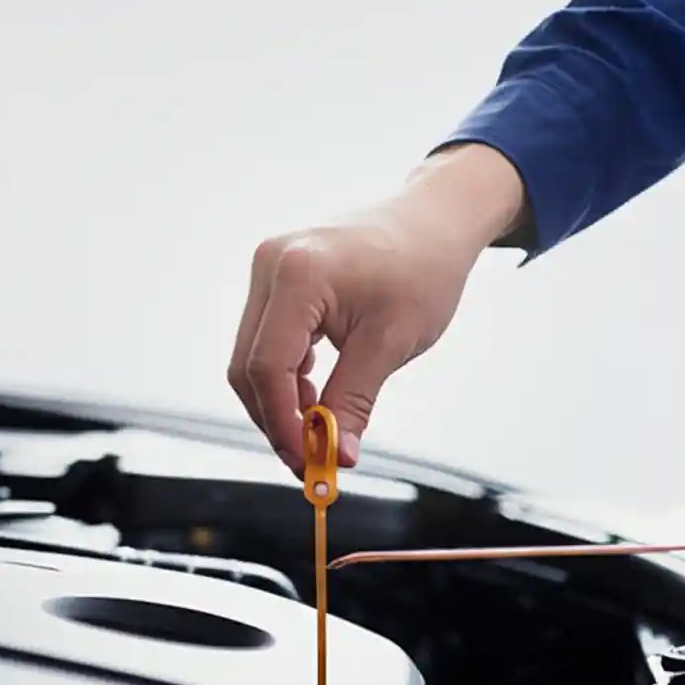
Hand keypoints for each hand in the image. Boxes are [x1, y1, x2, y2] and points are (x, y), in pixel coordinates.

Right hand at [228, 144, 525, 475]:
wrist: (435, 221)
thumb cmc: (424, 269)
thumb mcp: (392, 342)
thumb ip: (354, 401)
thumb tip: (335, 456)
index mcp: (298, 275)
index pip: (267, 368)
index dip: (282, 424)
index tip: (308, 463)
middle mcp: (270, 265)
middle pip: (249, 367)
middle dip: (277, 420)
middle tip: (312, 460)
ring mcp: (269, 268)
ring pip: (253, 357)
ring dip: (281, 402)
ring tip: (323, 429)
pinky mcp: (278, 277)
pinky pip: (266, 339)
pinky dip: (286, 376)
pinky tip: (317, 395)